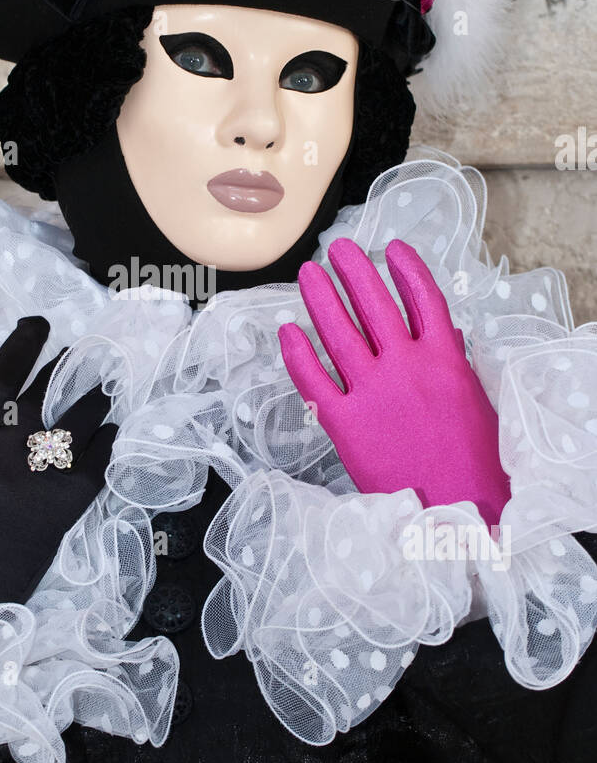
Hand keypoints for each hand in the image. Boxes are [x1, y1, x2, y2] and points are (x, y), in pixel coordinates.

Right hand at [0, 315, 116, 629]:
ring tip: (104, 391)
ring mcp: (40, 477)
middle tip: (79, 356)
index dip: (24, 342)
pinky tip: (113, 432)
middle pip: (47, 390)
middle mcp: (10, 449)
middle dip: (65, 369)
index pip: (3, 373)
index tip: (39, 323)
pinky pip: (98, 464)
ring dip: (95, 400)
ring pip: (81, 420)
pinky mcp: (65, 509)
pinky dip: (108, 443)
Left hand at [278, 238, 509, 526]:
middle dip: (354, 270)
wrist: (460, 514)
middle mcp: (407, 366)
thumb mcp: (474, 403)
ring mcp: (374, 392)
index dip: (406, 269)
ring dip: (321, 298)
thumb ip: (451, 368)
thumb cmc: (476, 466)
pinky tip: (287, 331)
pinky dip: (297, 352)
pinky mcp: (345, 423)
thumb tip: (442, 340)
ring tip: (309, 274)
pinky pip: (313, 378)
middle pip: (375, 303)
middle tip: (338, 250)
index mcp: (445, 359)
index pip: (423, 297)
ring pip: (340, 331)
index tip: (391, 248)